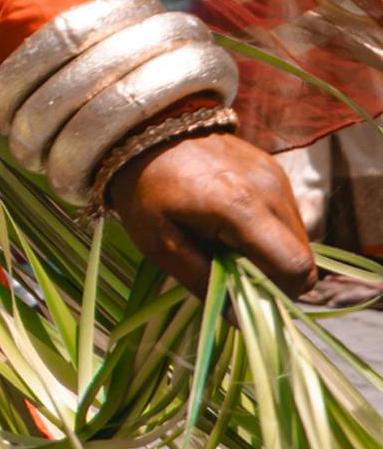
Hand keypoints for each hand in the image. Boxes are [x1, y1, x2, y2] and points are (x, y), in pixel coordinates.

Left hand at [109, 129, 312, 299]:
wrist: (144, 128)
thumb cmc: (145, 188)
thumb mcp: (161, 243)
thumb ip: (204, 282)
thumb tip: (240, 320)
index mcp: (241, 207)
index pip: (296, 268)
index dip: (277, 292)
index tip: (242, 291)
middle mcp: (270, 189)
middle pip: (303, 259)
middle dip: (273, 277)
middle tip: (230, 269)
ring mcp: (276, 176)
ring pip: (298, 240)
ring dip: (270, 254)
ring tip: (226, 243)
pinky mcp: (274, 170)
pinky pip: (287, 218)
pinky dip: (268, 232)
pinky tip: (231, 223)